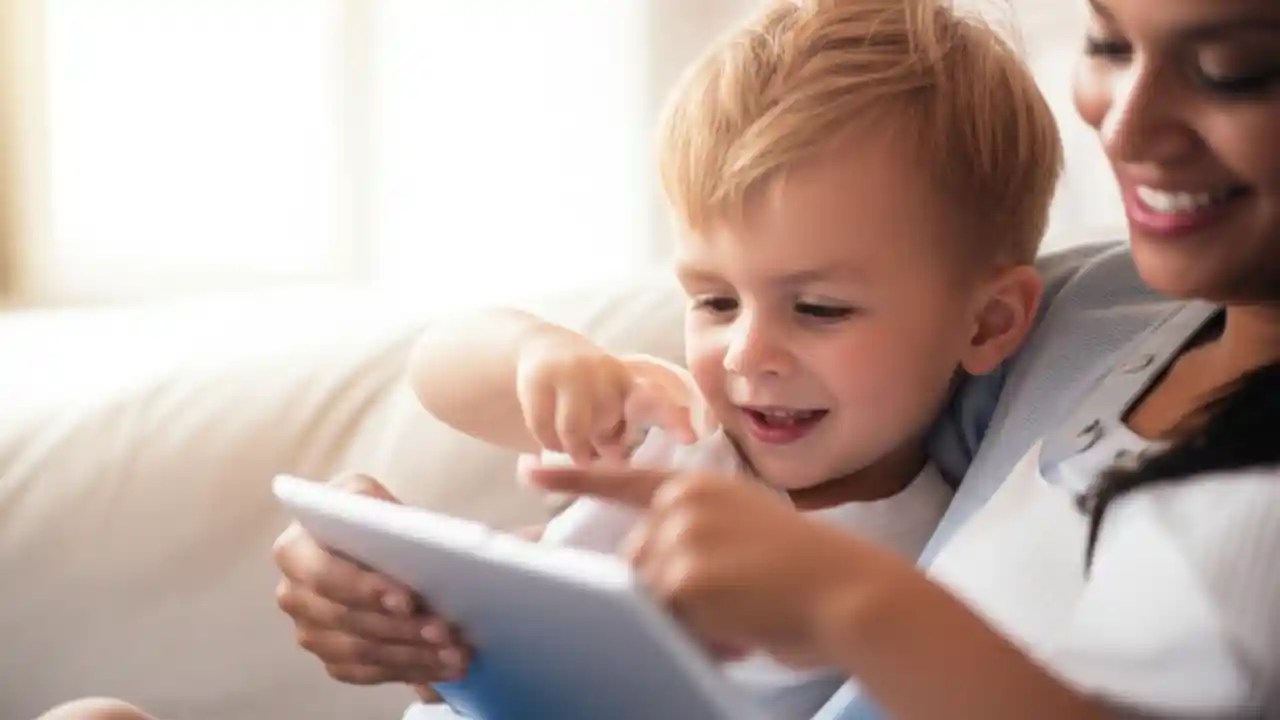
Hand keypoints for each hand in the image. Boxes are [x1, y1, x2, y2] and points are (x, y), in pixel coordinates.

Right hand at [272, 474, 469, 689]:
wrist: (369, 542)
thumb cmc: (369, 518)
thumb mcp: (370, 498)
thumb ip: (376, 510)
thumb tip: (408, 538)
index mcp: (295, 550)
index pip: (324, 575)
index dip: (364, 590)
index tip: (407, 601)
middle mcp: (294, 594)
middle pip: (345, 620)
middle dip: (400, 629)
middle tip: (445, 632)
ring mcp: (310, 631)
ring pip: (360, 653)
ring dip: (412, 656)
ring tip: (456, 653)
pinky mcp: (332, 657)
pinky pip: (369, 673)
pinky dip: (410, 670)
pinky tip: (444, 667)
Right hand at [515, 330, 698, 462]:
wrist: (540, 350)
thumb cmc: (585, 391)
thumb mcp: (609, 405)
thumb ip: (618, 435)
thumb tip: (620, 464)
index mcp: (629, 382)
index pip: (658, 401)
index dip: (673, 419)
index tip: (690, 439)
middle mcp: (603, 373)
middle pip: (606, 430)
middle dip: (598, 445)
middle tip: (592, 449)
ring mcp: (571, 373)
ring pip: (573, 434)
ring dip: (570, 448)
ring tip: (570, 444)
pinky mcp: (540, 378)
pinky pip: (544, 431)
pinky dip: (547, 442)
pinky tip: (550, 434)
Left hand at [525, 465, 910, 666]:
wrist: (850, 591)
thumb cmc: (809, 571)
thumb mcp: (746, 531)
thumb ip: (696, 539)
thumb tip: (658, 579)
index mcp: (699, 487)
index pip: (624, 479)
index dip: (574, 476)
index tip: (530, 469)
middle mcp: (681, 505)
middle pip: (636, 563)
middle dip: (671, 598)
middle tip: (732, 610)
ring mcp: (678, 539)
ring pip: (646, 596)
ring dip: (685, 621)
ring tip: (741, 619)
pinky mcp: (681, 578)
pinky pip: (661, 623)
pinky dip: (694, 638)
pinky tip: (738, 631)